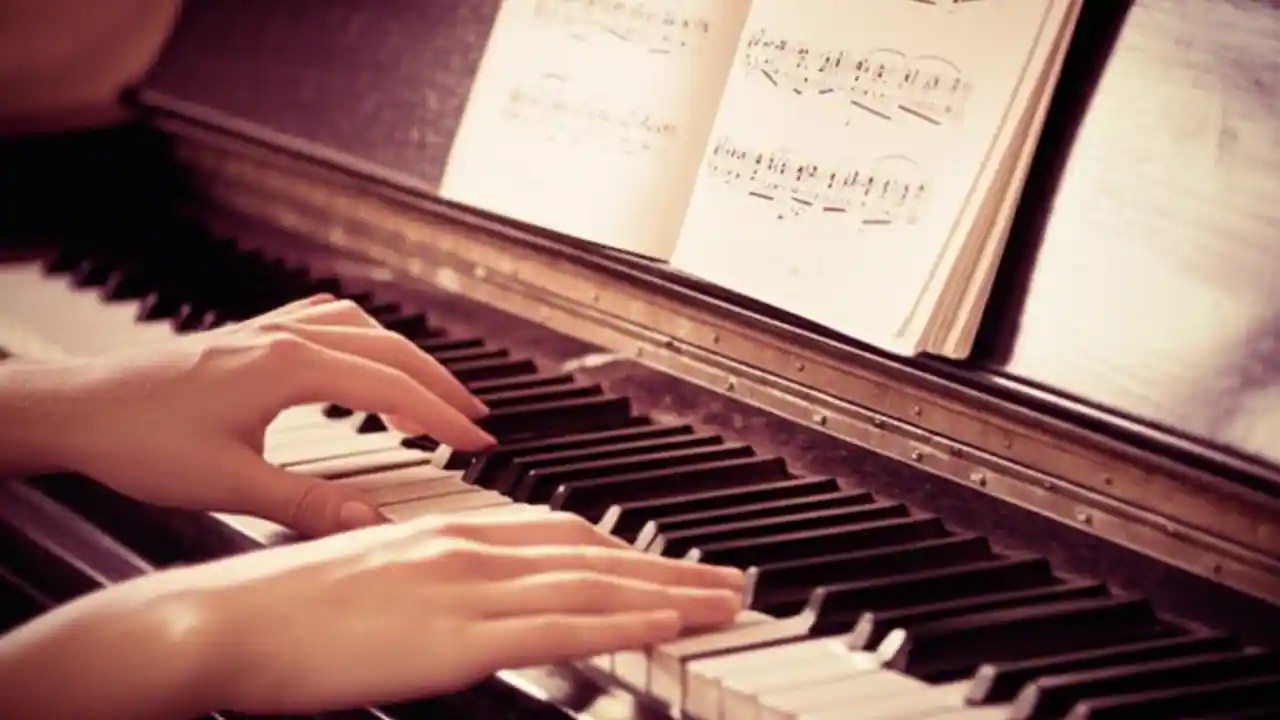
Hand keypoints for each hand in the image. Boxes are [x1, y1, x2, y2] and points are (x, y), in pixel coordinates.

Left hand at [0, 294, 495, 536]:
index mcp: (289, 366)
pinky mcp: (251, 336)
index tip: (479, 440)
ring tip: (434, 392)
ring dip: (407, 359)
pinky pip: (329, 321)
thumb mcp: (228, 483)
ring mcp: (268, 330)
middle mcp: (286, 337)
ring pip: (363, 329)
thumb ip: (306, 504)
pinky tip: (363, 356)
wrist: (74, 409)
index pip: (391, 385)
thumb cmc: (137, 438)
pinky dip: (365, 339)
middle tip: (477, 419)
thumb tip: (368, 524)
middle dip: (441, 385)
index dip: (443, 415)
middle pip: (390, 349)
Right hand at [0, 512, 745, 718]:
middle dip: (667, 568)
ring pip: (592, 583)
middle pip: (593, 553)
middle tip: (727, 581)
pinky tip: (664, 621)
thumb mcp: (368, 581)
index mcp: (447, 535)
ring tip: (723, 603)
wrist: (219, 620)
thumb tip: (462, 602)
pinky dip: (620, 618)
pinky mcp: (454, 634)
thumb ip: (426, 587)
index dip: (623, 549)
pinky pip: (557, 623)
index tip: (666, 561)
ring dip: (667, 593)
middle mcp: (468, 549)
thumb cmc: (279, 610)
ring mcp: (465, 587)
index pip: (560, 536)